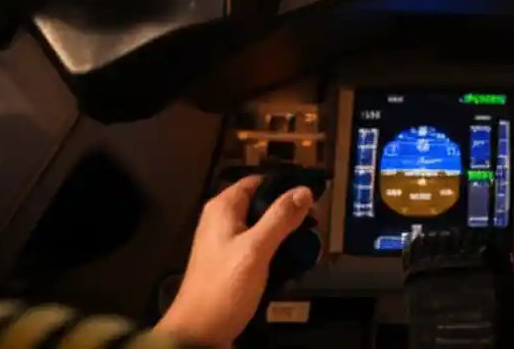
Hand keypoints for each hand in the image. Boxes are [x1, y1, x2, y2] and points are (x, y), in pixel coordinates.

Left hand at [155, 175, 312, 347]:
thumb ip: (280, 218)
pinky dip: (276, 252)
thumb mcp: (256, 249)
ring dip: (285, 235)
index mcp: (224, 208)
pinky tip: (292, 264)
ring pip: (264, 228)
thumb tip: (304, 190)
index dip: (284, 186)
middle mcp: (223, 220)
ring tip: (307, 246)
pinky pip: (260, 248)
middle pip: (263, 205)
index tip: (312, 197)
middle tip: (314, 225)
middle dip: (289, 214)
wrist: (199, 332)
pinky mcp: (232, 263)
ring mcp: (227, 243)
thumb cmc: (225, 286)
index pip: (259, 181)